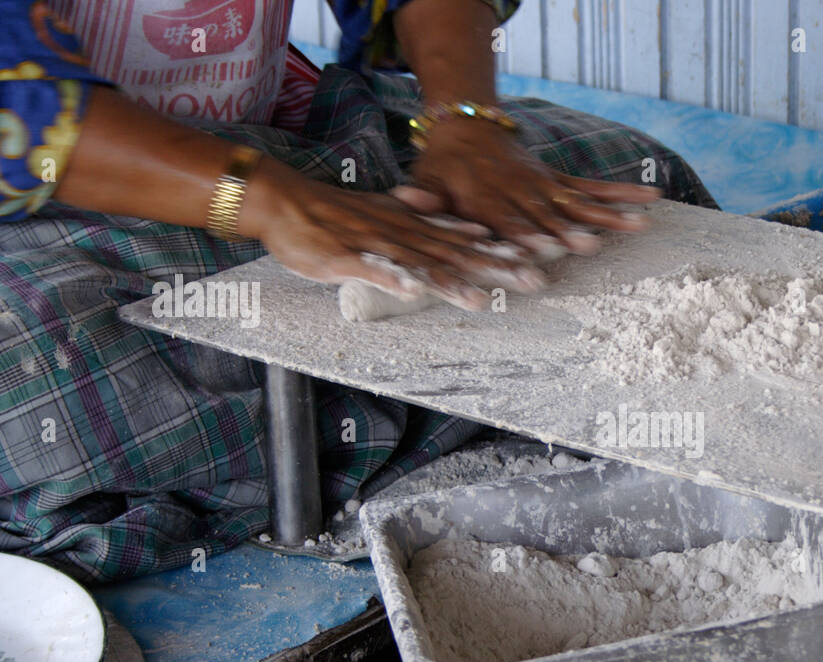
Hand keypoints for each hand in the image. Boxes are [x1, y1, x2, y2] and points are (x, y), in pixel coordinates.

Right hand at [241, 159, 544, 310]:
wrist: (284, 200)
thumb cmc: (334, 213)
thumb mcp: (384, 210)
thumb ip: (419, 212)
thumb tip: (456, 216)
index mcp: (413, 223)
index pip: (465, 236)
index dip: (501, 247)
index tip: (538, 257)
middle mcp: (403, 232)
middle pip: (457, 253)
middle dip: (495, 267)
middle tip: (533, 281)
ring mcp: (377, 244)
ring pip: (421, 264)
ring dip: (451, 281)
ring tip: (482, 300)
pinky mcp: (348, 257)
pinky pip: (375, 269)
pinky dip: (395, 278)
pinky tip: (414, 291)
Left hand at [409, 118, 660, 254]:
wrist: (465, 127)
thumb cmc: (441, 167)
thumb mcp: (425, 180)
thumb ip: (423, 197)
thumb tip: (407, 200)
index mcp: (487, 199)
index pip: (507, 224)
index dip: (523, 240)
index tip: (540, 258)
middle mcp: (522, 193)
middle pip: (549, 216)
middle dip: (570, 232)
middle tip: (592, 246)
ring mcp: (544, 186)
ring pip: (579, 201)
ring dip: (609, 213)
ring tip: (640, 223)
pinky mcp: (559, 181)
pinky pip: (593, 188)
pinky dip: (621, 193)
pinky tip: (651, 199)